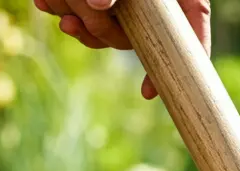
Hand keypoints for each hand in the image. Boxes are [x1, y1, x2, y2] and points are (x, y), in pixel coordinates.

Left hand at [31, 0, 210, 98]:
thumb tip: (98, 6)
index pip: (192, 42)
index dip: (171, 70)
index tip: (148, 92)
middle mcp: (156, 5)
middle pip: (137, 39)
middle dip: (101, 34)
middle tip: (74, 25)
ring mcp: (128, 3)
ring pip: (108, 30)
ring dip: (78, 23)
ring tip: (58, 10)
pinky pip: (84, 14)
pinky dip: (63, 7)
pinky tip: (47, 2)